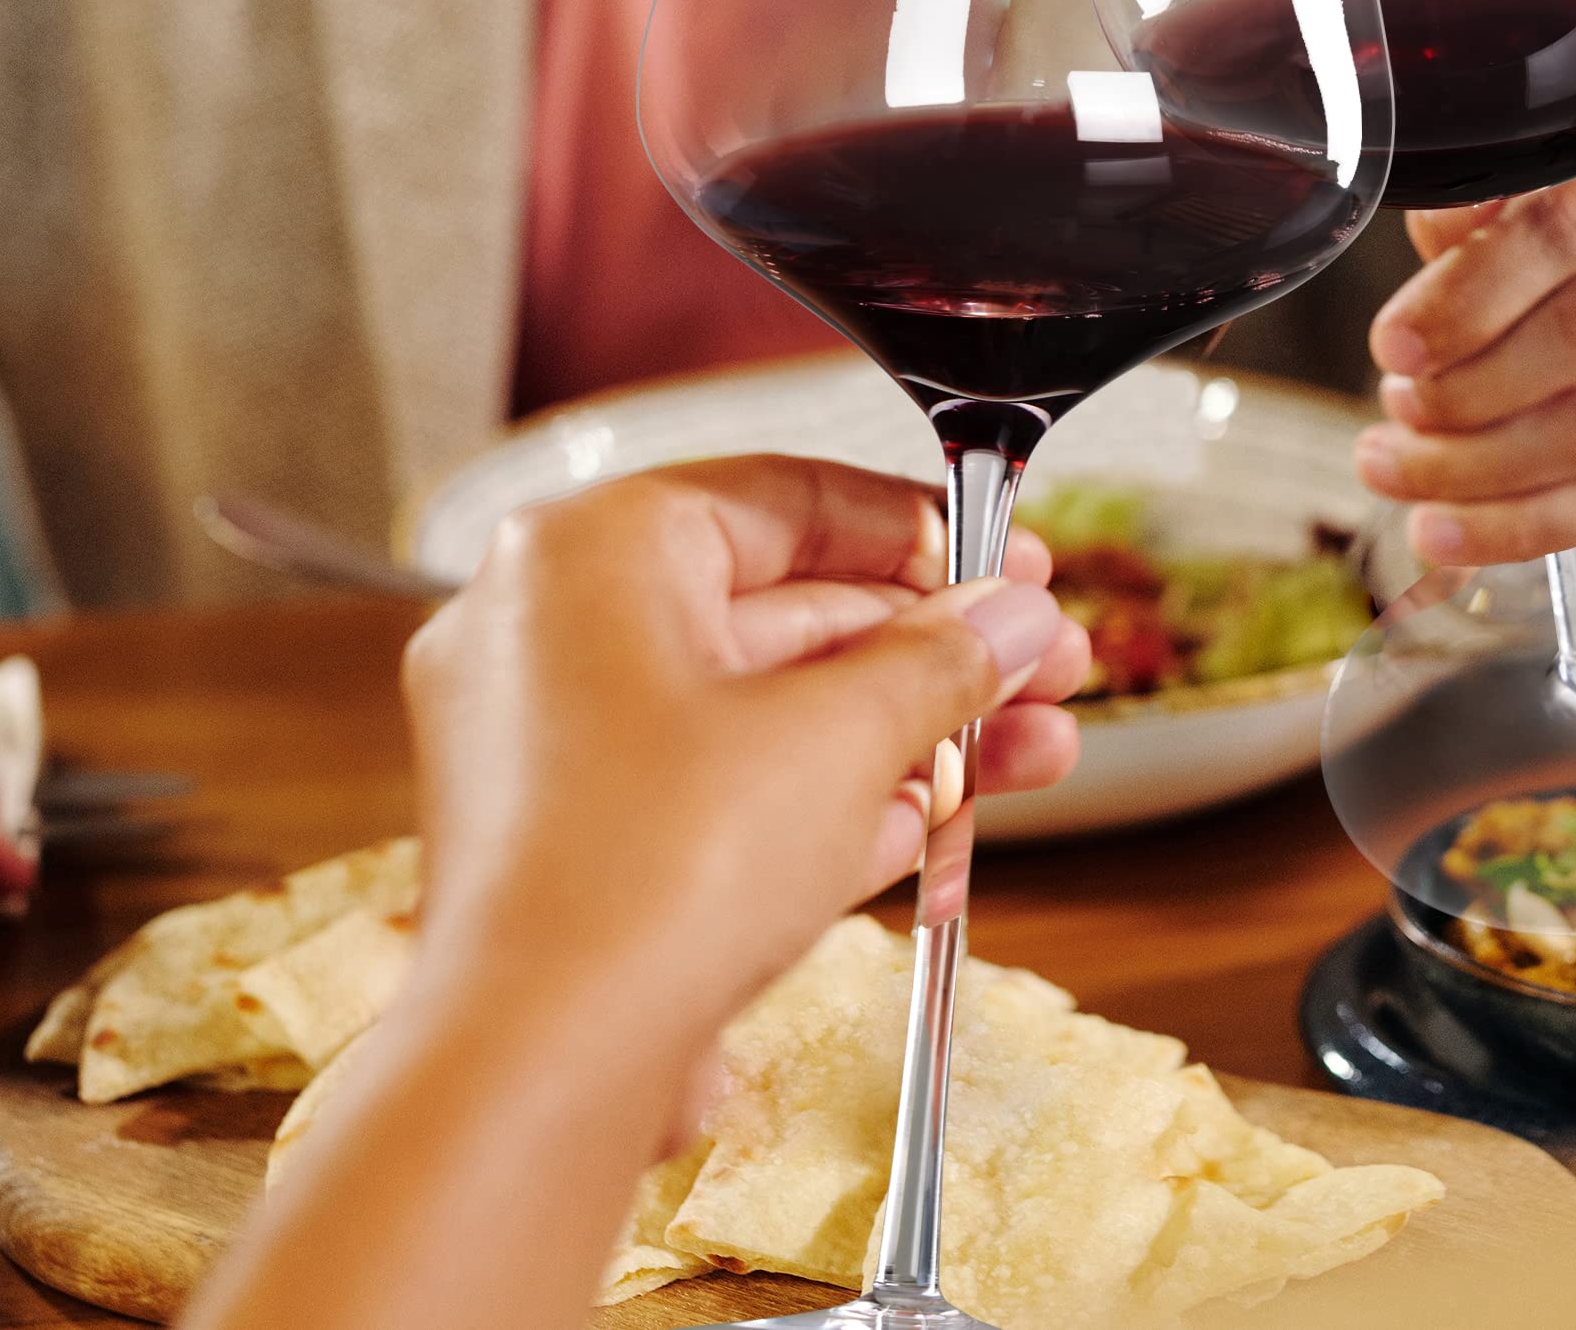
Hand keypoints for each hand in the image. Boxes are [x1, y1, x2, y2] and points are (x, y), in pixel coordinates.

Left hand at [400, 455, 1086, 1047]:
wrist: (535, 1075)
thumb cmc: (650, 877)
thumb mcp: (840, 740)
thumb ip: (941, 662)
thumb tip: (1012, 619)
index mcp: (592, 551)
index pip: (785, 499)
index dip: (919, 533)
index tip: (1006, 563)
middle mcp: (550, 628)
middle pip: (783, 611)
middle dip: (931, 653)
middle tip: (1040, 668)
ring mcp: (547, 741)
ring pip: (760, 710)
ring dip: (901, 734)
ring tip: (1029, 756)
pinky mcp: (566, 845)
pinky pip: (712, 789)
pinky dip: (819, 801)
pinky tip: (931, 826)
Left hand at [1355, 74, 1575, 564]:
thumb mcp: (1554, 161)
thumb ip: (1489, 201)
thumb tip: (1431, 279)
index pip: (1573, 220)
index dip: (1470, 294)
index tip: (1394, 342)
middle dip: (1471, 390)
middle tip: (1395, 412)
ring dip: (1485, 471)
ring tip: (1400, 471)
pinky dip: (1536, 523)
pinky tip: (1455, 529)